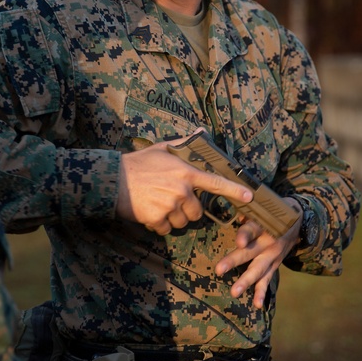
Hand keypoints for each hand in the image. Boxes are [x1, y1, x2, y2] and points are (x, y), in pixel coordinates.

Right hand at [116, 134, 252, 234]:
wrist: (113, 180)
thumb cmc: (138, 163)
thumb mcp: (162, 148)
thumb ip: (184, 142)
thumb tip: (202, 131)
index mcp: (185, 172)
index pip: (215, 183)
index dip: (234, 191)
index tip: (249, 197)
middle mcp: (181, 190)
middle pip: (197, 212)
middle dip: (186, 210)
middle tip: (170, 200)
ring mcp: (170, 206)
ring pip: (181, 222)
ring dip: (172, 218)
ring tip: (157, 204)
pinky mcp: (157, 219)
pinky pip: (165, 229)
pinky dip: (158, 225)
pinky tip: (148, 212)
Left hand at [215, 197, 302, 308]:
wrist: (299, 220)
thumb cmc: (272, 211)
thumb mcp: (262, 207)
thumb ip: (245, 213)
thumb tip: (231, 213)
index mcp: (263, 225)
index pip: (252, 229)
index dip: (245, 235)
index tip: (239, 242)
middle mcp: (268, 241)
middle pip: (250, 252)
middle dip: (234, 261)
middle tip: (219, 270)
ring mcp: (273, 255)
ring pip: (258, 269)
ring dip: (246, 281)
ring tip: (234, 292)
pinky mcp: (275, 264)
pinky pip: (267, 279)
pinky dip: (262, 293)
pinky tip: (257, 305)